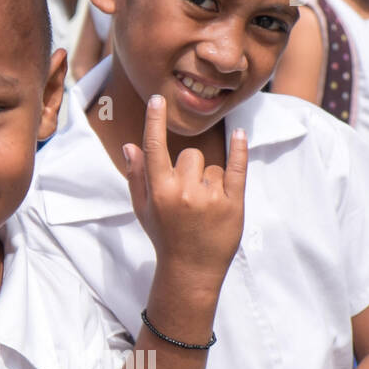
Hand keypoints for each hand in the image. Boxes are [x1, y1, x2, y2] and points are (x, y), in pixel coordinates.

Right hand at [122, 94, 246, 286]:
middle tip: (188, 195)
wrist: (191, 269)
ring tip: (204, 205)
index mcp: (158, 192)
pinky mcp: (233, 202)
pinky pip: (236, 167)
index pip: (154, 148)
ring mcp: (210, 197)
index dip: (154, 122)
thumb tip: (130, 146)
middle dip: (189, 169)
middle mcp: (183, 192)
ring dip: (208, 178)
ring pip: (210, 166)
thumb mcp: (142, 209)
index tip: (157, 99)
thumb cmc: (164, 236)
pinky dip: (238, 150)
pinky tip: (239, 134)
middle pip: (189, 155)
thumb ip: (136, 176)